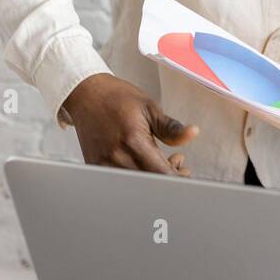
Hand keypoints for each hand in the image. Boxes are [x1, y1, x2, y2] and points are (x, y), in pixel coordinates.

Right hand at [62, 73, 197, 175]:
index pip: (161, 174)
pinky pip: (120, 180)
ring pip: (135, 185)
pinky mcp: (95, 167)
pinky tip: (141, 162)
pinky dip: (135, 176)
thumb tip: (192, 133)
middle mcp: (116, 157)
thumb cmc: (118, 98)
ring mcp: (103, 165)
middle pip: (149, 184)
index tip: (184, 169)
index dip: (176, 177)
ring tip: (159, 160)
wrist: (86, 94)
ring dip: (152, 177)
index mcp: (133, 141)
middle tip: (175, 162)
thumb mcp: (150, 108)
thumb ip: (171, 128)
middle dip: (167, 177)